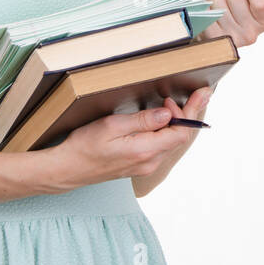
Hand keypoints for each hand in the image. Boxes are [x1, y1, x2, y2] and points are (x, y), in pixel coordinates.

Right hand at [46, 93, 208, 190]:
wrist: (67, 170)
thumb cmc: (84, 146)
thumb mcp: (111, 126)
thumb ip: (142, 121)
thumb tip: (167, 114)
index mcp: (145, 151)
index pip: (181, 133)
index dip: (189, 112)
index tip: (196, 94)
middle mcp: (150, 162)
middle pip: (179, 137)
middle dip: (188, 115)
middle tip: (196, 94)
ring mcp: (145, 165)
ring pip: (170, 141)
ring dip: (176, 122)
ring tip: (177, 103)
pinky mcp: (139, 165)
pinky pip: (160, 146)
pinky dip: (165, 131)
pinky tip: (162, 119)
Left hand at [198, 0, 263, 45]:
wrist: (217, 43)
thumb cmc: (234, 17)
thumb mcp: (247, 7)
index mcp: (263, 21)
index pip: (261, 2)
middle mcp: (250, 32)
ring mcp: (232, 36)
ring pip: (218, 1)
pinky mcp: (214, 37)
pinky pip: (206, 10)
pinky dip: (204, 4)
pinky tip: (206, 5)